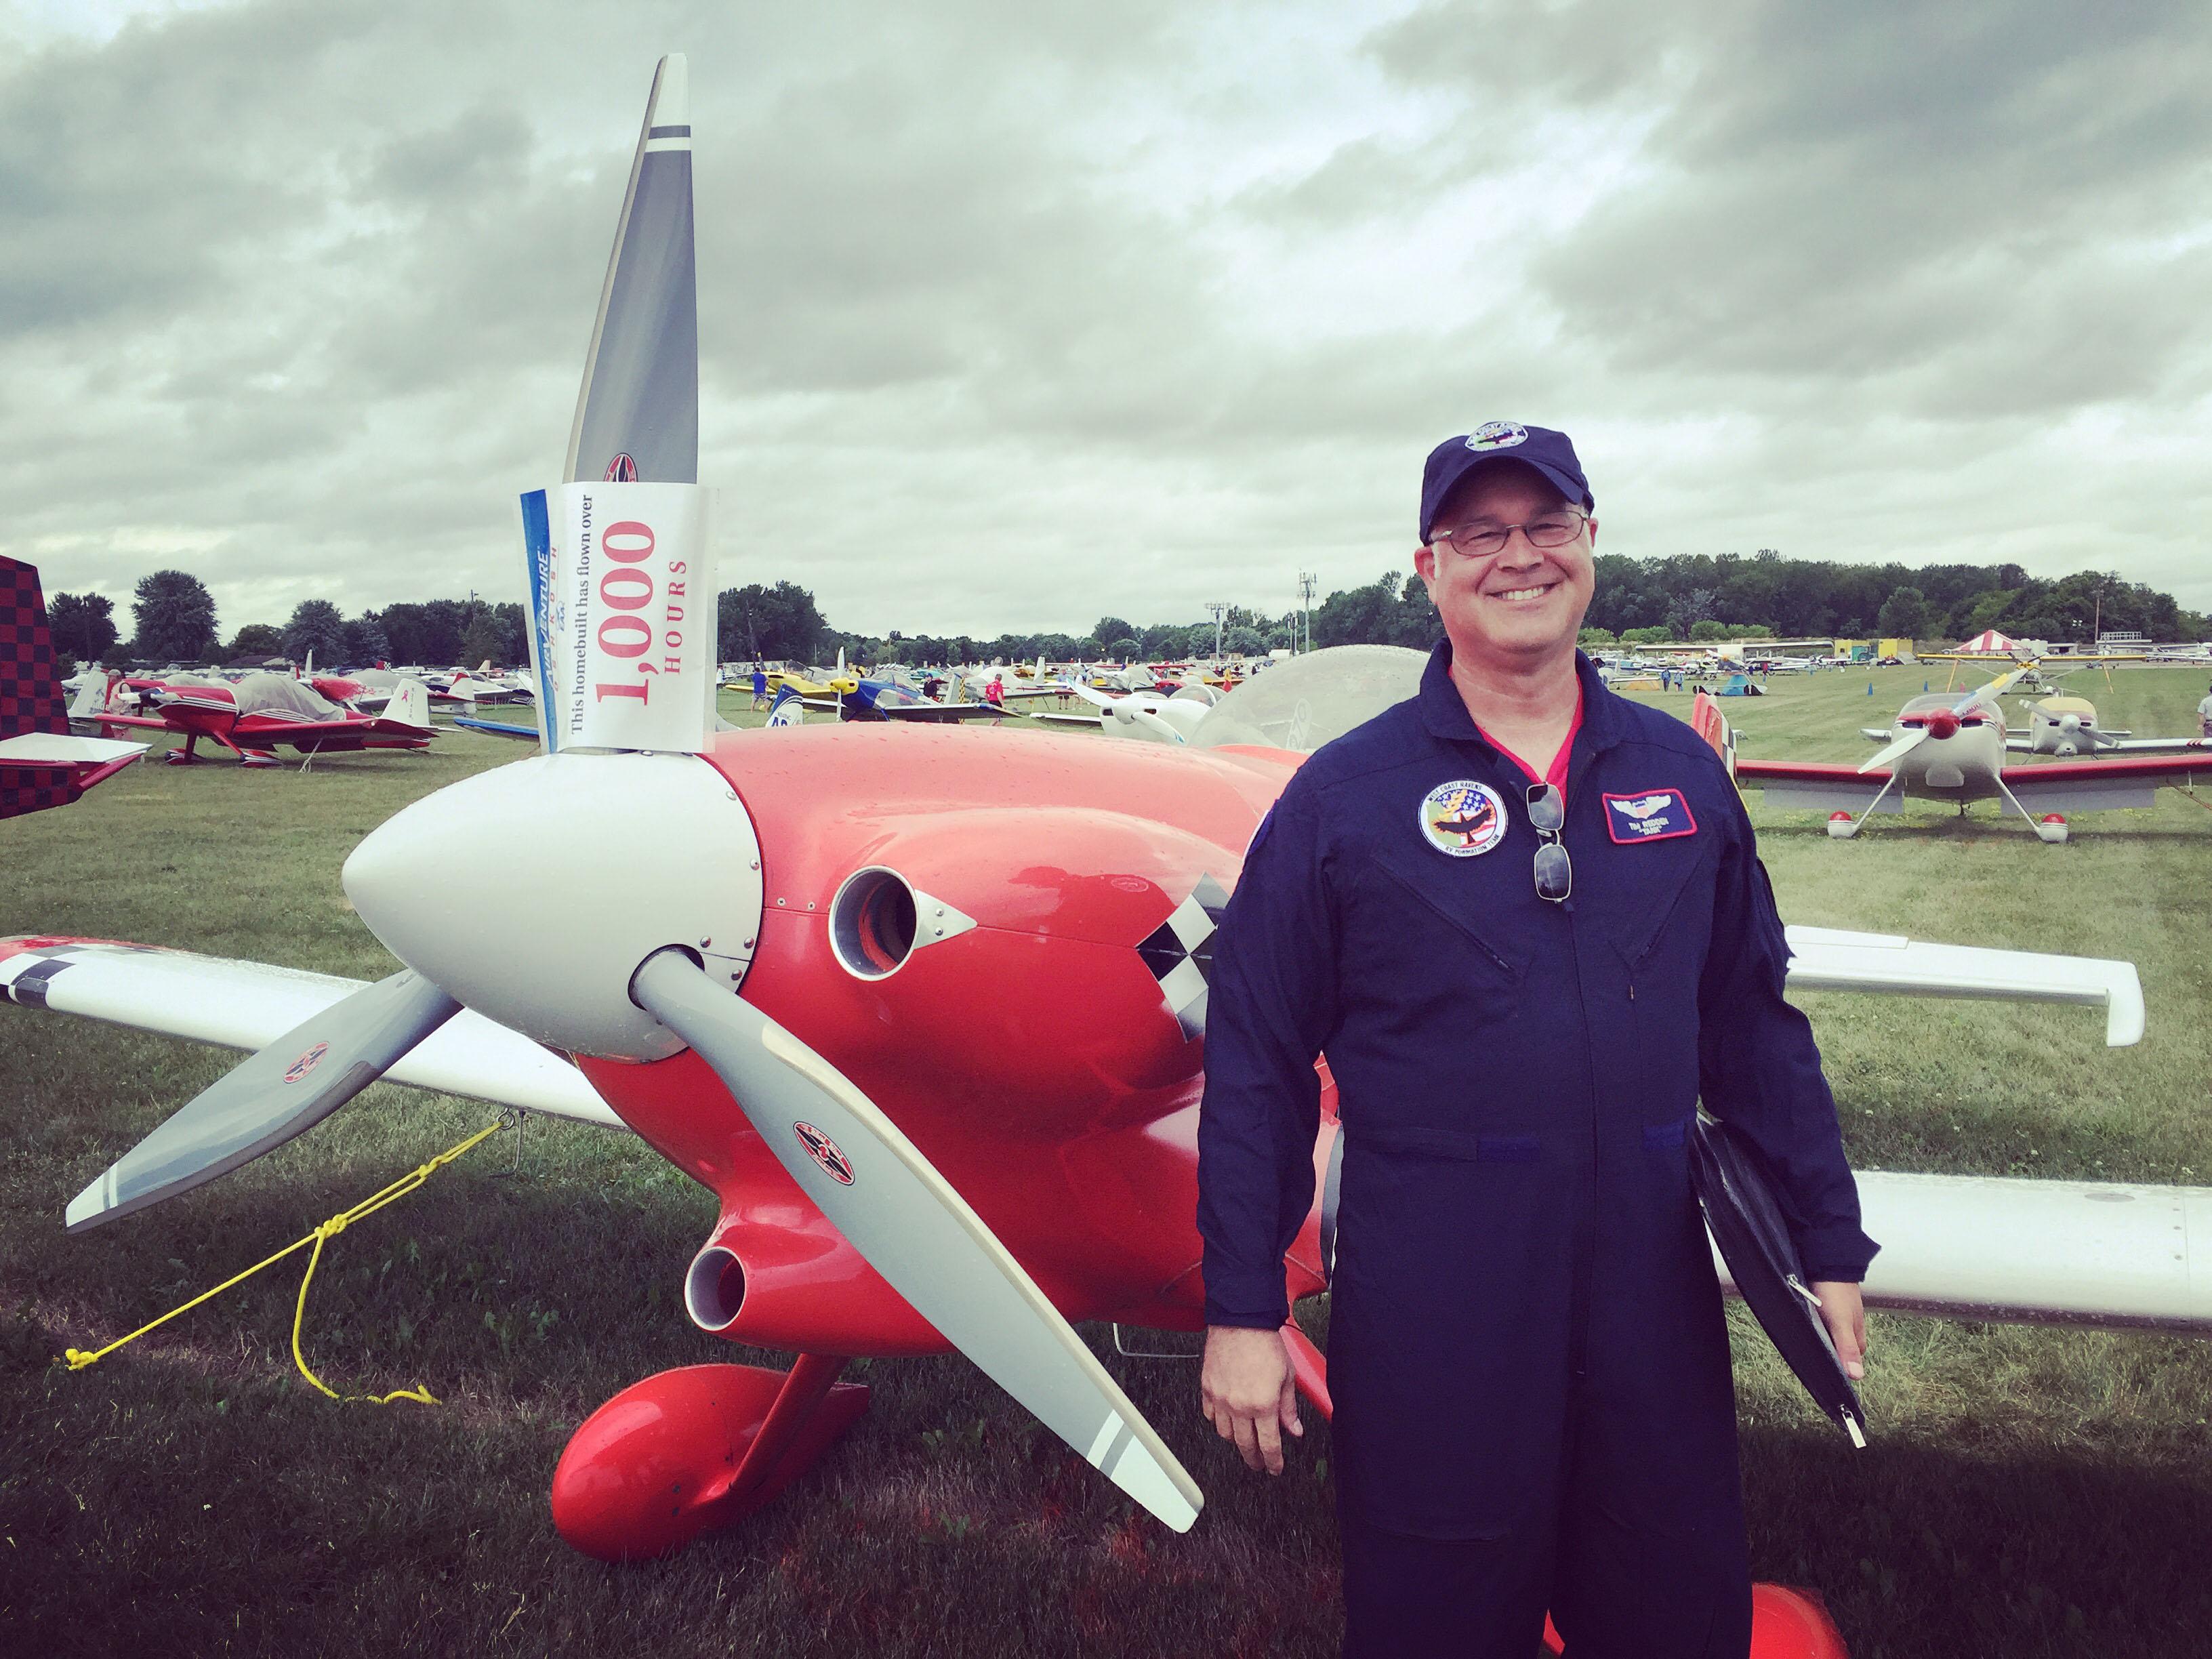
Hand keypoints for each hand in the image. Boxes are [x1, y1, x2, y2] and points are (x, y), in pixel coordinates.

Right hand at [1199, 1324, 1302, 1474]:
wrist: (1241, 1321)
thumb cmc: (1265, 1343)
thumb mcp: (1287, 1377)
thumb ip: (1289, 1408)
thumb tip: (1294, 1429)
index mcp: (1263, 1405)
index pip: (1269, 1445)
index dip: (1273, 1462)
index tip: (1274, 1468)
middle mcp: (1239, 1406)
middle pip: (1245, 1446)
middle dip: (1254, 1459)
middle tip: (1259, 1463)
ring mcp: (1220, 1399)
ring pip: (1225, 1434)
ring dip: (1236, 1442)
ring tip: (1244, 1441)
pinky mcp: (1207, 1389)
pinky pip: (1209, 1416)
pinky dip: (1218, 1423)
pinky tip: (1226, 1420)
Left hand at [1812, 1280, 1866, 1380]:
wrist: (1828, 1261)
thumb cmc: (1836, 1291)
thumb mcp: (1841, 1322)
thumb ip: (1847, 1347)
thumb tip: (1856, 1375)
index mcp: (1857, 1338)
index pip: (1848, 1362)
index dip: (1836, 1368)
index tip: (1820, 1371)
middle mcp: (1850, 1329)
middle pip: (1838, 1349)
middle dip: (1825, 1352)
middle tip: (1808, 1352)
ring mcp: (1840, 1318)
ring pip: (1829, 1336)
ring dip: (1818, 1338)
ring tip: (1803, 1339)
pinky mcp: (1828, 1309)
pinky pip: (1821, 1323)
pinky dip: (1814, 1325)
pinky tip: (1806, 1324)